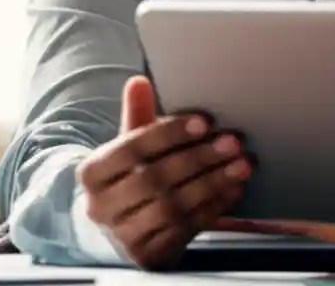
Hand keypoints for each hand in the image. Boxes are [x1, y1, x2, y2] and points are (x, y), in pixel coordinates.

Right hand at [76, 76, 251, 268]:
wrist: (116, 229)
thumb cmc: (129, 178)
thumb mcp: (128, 147)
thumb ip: (137, 116)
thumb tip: (138, 81)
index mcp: (92, 172)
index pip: (131, 149)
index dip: (170, 134)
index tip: (205, 122)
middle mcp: (100, 207)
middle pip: (154, 179)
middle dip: (198, 158)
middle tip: (234, 142)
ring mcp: (122, 234)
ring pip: (171, 207)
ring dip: (212, 184)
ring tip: (242, 165)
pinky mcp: (147, 254)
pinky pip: (185, 229)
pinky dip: (213, 207)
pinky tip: (234, 189)